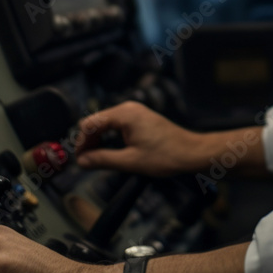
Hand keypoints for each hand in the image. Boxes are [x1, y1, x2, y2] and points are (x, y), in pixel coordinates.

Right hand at [74, 101, 202, 175]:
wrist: (192, 152)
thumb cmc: (168, 155)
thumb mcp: (131, 161)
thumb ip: (102, 160)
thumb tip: (82, 161)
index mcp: (125, 114)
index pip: (89, 124)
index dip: (80, 143)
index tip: (80, 160)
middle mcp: (129, 108)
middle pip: (96, 122)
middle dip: (89, 142)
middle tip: (87, 163)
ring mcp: (136, 112)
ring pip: (106, 124)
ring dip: (99, 141)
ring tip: (98, 160)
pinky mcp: (141, 119)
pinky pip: (117, 125)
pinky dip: (110, 138)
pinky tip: (112, 152)